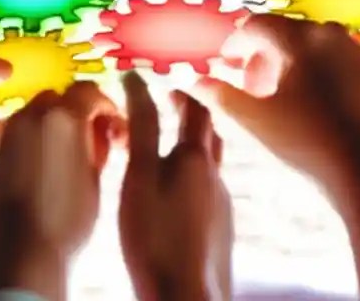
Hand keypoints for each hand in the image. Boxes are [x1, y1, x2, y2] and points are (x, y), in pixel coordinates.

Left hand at [0, 82, 120, 300]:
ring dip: (54, 122)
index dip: (105, 104)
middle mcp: (33, 114)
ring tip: (68, 152)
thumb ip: (97, 146)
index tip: (113, 124)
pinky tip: (46, 163)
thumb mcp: (96, 180)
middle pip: (59, 96)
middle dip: (76, 110)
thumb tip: (98, 132)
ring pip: (37, 111)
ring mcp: (10, 130)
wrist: (21, 250)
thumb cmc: (68, 220)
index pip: (88, 90)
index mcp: (64, 117)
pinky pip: (21, 129)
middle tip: (91, 136)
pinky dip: (36, 135)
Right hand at [121, 73, 231, 300]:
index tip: (163, 80)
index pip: (195, 106)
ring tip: (169, 147)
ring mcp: (221, 203)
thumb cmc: (155, 237)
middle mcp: (215, 175)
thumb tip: (139, 81)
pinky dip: (192, 178)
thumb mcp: (138, 177)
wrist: (186, 297)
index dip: (180, 87)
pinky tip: (175, 194)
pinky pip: (208, 190)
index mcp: (195, 157)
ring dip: (193, 146)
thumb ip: (141, 129)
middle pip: (208, 132)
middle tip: (169, 104)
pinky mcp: (220, 228)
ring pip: (210, 163)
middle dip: (191, 113)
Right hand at [192, 15, 359, 185]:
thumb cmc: (309, 141)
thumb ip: (219, 95)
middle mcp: (329, 33)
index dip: (233, 43)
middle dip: (258, 56)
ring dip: (284, 63)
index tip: (222, 65)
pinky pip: (330, 59)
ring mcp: (354, 50)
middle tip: (245, 86)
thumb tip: (191, 80)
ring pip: (308, 45)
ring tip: (274, 96)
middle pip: (282, 32)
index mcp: (299, 36)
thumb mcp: (255, 119)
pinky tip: (304, 103)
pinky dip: (310, 71)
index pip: (255, 25)